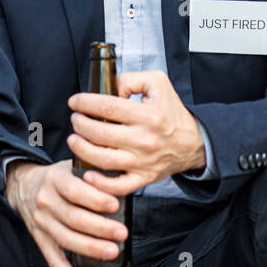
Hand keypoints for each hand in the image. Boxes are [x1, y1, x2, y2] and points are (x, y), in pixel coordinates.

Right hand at [4, 159, 127, 266]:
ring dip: (91, 249)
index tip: (115, 206)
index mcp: (54, 179)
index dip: (95, 200)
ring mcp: (41, 223)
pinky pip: (54, 261)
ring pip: (66, 239)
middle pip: (73, 218)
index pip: (74, 191)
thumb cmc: (57, 177)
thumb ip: (92, 172)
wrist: (24, 186)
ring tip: (112, 251)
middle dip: (101, 228)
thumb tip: (121, 185)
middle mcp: (45, 201)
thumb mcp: (70, 166)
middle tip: (122, 233)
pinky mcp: (40, 240)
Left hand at [66, 70, 206, 196]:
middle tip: (75, 119)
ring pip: (103, 159)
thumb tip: (110, 88)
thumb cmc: (171, 112)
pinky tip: (88, 174)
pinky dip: (101, 184)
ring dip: (81, 149)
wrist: (192, 142)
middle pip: (100, 133)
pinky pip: (119, 186)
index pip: (108, 106)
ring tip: (74, 139)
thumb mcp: (157, 83)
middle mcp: (144, 139)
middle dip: (80, 124)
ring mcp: (143, 161)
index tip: (75, 102)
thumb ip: (131, 79)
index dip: (85, 103)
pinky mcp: (143, 178)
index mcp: (147, 115)